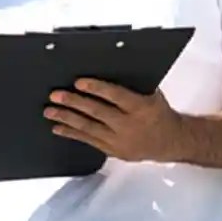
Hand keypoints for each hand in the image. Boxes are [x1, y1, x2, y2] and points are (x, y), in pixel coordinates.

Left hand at [44, 78, 183, 162]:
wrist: (170, 142)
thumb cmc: (158, 113)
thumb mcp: (152, 95)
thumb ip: (133, 86)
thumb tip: (108, 69)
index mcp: (141, 107)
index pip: (116, 96)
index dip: (97, 88)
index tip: (79, 82)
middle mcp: (129, 125)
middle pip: (97, 112)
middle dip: (73, 103)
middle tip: (55, 95)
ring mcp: (120, 140)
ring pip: (89, 128)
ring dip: (67, 118)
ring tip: (50, 111)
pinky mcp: (113, 151)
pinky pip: (89, 141)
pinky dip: (72, 134)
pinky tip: (58, 128)